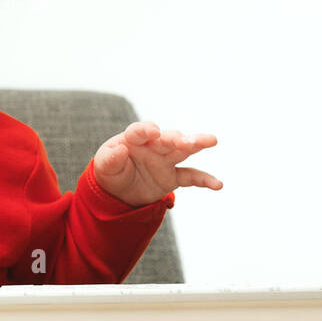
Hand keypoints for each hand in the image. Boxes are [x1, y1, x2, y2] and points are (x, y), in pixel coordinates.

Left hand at [92, 121, 222, 207]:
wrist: (118, 190)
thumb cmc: (111, 170)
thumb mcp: (103, 166)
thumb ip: (110, 158)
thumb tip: (119, 149)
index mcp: (133, 139)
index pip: (140, 130)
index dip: (146, 130)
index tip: (154, 132)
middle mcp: (153, 145)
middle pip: (167, 138)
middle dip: (176, 138)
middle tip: (184, 140)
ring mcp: (165, 160)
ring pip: (183, 150)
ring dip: (196, 144)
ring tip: (211, 140)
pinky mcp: (173, 176)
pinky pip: (191, 176)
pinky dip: (204, 180)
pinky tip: (217, 184)